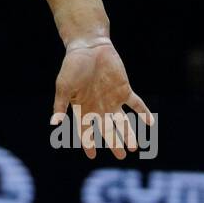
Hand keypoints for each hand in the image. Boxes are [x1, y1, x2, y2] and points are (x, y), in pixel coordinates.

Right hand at [50, 39, 152, 159]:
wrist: (88, 46)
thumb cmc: (72, 66)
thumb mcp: (64, 86)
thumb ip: (60, 105)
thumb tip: (53, 123)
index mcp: (83, 108)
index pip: (86, 130)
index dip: (89, 143)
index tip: (92, 156)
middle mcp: (99, 107)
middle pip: (108, 129)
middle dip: (114, 143)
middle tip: (121, 156)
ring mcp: (113, 99)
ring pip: (122, 121)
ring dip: (129, 133)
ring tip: (134, 147)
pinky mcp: (124, 90)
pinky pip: (135, 104)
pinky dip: (143, 113)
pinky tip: (150, 122)